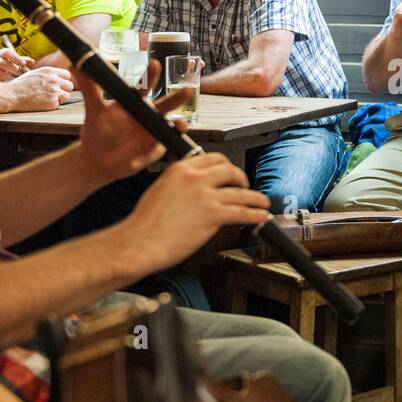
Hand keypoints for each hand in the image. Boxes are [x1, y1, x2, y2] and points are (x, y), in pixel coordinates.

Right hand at [0, 46, 32, 81]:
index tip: (24, 64)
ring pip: (1, 74)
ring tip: (17, 80)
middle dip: (15, 70)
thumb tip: (32, 61)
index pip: (7, 52)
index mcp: (1, 53)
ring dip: (11, 78)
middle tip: (21, 75)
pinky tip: (9, 84)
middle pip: (4, 64)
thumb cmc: (11, 66)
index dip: (16, 58)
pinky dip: (4, 83)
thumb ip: (24, 60)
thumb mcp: (17, 61)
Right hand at [6, 66, 73, 110]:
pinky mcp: (52, 102)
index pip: (67, 75)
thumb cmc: (20, 85)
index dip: (63, 80)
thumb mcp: (35, 74)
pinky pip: (58, 105)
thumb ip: (48, 75)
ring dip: (60, 98)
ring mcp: (54, 91)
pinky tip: (43, 103)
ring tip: (48, 99)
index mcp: (49, 71)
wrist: (11, 95)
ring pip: (67, 95)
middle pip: (70, 85)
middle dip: (64, 90)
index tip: (59, 85)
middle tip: (55, 93)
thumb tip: (58, 78)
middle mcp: (54, 80)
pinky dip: (52, 105)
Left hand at [73, 60, 190, 183]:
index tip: (154, 63)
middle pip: (165, 104)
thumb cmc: (98, 131)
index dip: (150, 75)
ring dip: (179, 123)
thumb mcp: (94, 109)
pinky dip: (168, 144)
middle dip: (177, 98)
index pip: (145, 86)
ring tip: (181, 124)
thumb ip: (89, 88)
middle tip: (187, 89)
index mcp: (135, 103)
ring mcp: (154, 131)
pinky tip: (172, 141)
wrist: (97, 158)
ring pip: (171, 125)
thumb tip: (75, 64)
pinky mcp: (155, 148)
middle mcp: (148, 115)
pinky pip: (165, 145)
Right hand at [123, 153, 271, 269]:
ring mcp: (205, 196)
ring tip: (262, 203)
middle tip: (244, 186)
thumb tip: (193, 192)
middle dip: (241, 178)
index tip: (230, 172)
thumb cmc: (144, 224)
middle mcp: (194, 178)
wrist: (139, 243)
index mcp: (180, 170)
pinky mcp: (213, 215)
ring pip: (240, 192)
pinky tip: (260, 217)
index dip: (225, 165)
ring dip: (255, 198)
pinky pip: (242, 212)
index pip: (211, 158)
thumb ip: (179, 186)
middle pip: (229, 170)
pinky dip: (255, 214)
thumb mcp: (160, 191)